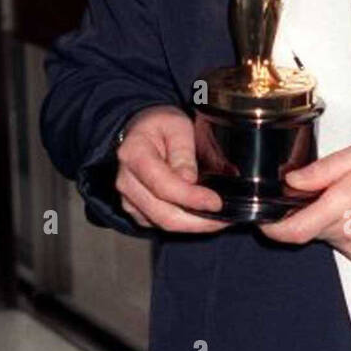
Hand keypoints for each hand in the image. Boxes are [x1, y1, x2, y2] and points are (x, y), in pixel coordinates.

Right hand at [115, 105, 228, 233]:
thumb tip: (189, 180)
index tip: (217, 202)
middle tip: (225, 218)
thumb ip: (183, 152)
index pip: (164, 186)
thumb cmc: (162, 125)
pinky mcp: (135, 209)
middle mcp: (126, 181)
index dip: (192, 198)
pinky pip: (160, 224)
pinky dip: (184, 224)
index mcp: (134, 154)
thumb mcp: (178, 125)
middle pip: (163, 214)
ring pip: (163, 223)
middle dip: (198, 222)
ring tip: (219, 218)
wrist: (143, 130)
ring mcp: (128, 198)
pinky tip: (202, 215)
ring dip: (194, 225)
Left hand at [258, 141, 350, 260]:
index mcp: (344, 205)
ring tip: (349, 193)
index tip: (262, 216)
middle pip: (305, 231)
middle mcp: (349, 233)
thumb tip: (291, 182)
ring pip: (323, 235)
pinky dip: (341, 226)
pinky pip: (340, 241)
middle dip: (303, 211)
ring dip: (324, 217)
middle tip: (319, 187)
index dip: (271, 226)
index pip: (293, 230)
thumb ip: (322, 170)